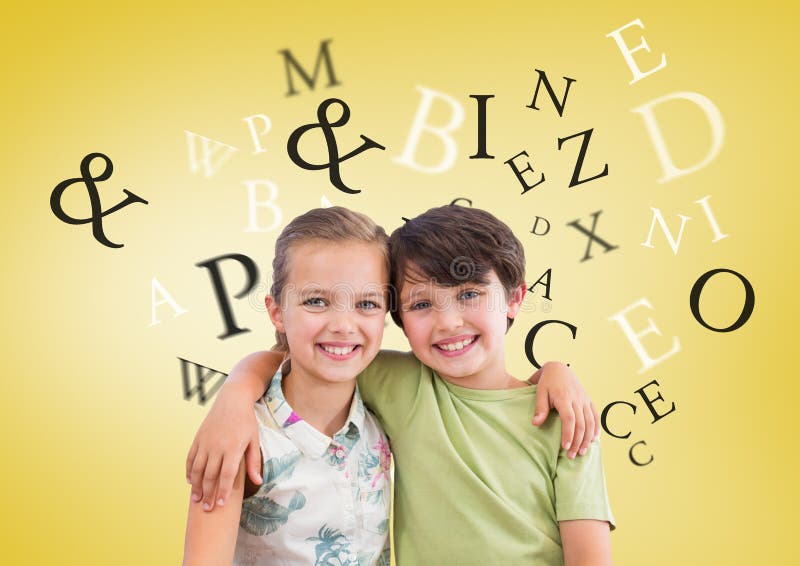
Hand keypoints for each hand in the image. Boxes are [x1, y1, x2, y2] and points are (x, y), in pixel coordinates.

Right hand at [185, 383, 261, 511]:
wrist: (232, 400)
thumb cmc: (246, 421)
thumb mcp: (254, 439)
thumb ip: (253, 462)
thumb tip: (258, 482)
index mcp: (233, 448)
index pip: (227, 475)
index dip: (224, 491)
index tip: (222, 504)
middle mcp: (217, 446)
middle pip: (210, 475)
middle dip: (208, 494)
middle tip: (207, 509)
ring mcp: (205, 442)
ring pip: (197, 469)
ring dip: (196, 486)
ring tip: (196, 500)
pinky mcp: (198, 438)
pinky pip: (191, 458)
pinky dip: (189, 471)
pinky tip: (190, 481)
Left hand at [529, 361, 599, 458]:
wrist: (560, 368)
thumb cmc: (547, 382)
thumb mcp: (540, 392)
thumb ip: (540, 408)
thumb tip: (535, 424)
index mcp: (564, 397)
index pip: (569, 419)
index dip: (568, 434)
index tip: (565, 447)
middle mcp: (577, 399)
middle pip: (581, 424)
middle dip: (577, 441)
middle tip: (571, 456)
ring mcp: (585, 400)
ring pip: (590, 422)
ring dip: (587, 438)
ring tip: (582, 452)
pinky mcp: (589, 400)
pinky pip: (596, 416)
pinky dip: (596, 428)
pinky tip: (594, 440)